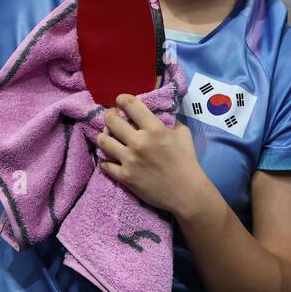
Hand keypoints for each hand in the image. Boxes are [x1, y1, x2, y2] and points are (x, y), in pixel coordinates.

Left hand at [97, 95, 211, 218]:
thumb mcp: (183, 134)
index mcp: (154, 129)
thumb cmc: (187, 161)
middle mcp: (139, 142)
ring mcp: (129, 160)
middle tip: (113, 118)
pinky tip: (111, 159)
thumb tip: (158, 113)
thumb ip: (169, 121)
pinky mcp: (124, 176)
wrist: (186, 192)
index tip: (121, 101)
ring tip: (109, 138)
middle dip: (110, 115)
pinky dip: (106, 160)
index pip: (130, 104)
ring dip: (105, 136)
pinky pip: (105, 164)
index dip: (122, 99)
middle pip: (111, 120)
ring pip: (103, 140)